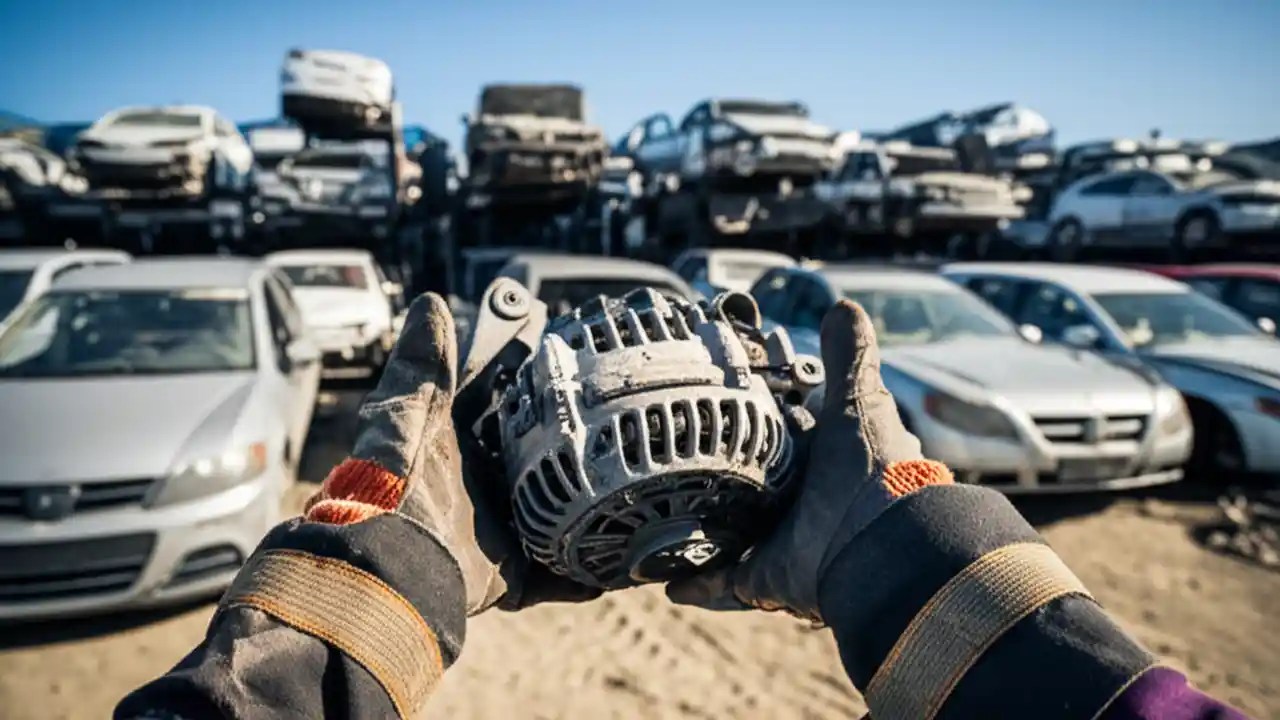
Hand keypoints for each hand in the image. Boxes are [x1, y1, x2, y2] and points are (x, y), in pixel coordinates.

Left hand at [306, 293, 599, 614]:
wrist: (388, 567)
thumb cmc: (392, 487)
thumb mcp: (409, 414)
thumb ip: (423, 363)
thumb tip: (430, 302)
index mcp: (455, 442)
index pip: (499, 399)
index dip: (530, 377)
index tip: (567, 353)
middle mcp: (478, 484)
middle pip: (534, 454)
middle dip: (570, 441)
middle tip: (619, 417)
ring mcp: (496, 530)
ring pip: (552, 512)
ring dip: (584, 505)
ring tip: (630, 488)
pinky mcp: (508, 574)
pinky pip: (555, 574)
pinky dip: (582, 574)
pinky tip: (616, 564)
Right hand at [666, 300, 951, 620]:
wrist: (880, 545)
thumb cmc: (876, 472)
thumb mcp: (859, 400)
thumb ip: (848, 356)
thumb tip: (842, 306)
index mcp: (826, 462)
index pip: (786, 439)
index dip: (759, 425)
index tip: (719, 409)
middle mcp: (806, 504)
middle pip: (757, 491)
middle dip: (726, 483)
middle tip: (678, 462)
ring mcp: (785, 543)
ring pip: (735, 539)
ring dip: (703, 536)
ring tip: (662, 518)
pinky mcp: (768, 578)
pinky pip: (724, 585)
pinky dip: (697, 585)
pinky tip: (665, 579)